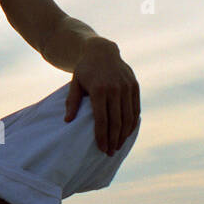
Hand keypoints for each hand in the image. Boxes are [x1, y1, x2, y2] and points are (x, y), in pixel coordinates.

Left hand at [64, 38, 139, 155]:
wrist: (102, 51)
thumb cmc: (85, 70)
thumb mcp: (75, 83)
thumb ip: (72, 101)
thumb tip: (67, 121)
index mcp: (99, 89)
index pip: (102, 119)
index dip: (102, 136)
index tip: (101, 148)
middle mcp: (115, 89)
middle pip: (116, 121)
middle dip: (113, 139)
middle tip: (110, 152)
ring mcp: (127, 87)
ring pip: (128, 117)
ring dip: (124, 135)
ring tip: (118, 146)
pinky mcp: (134, 86)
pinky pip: (136, 109)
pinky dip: (133, 123)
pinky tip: (127, 133)